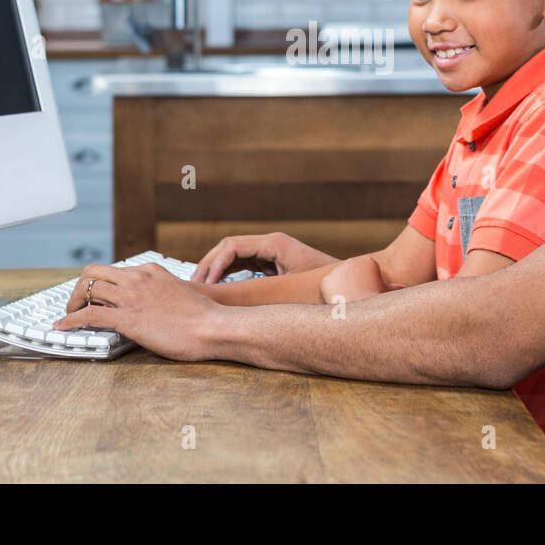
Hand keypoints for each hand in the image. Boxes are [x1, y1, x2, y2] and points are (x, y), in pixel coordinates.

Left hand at [53, 263, 222, 361]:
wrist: (214, 326)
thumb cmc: (204, 317)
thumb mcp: (181, 293)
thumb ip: (163, 292)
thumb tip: (153, 304)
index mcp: (151, 271)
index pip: (115, 271)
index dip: (100, 285)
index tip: (95, 296)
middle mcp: (138, 278)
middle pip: (94, 272)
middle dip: (80, 287)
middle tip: (76, 303)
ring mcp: (131, 296)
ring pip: (87, 288)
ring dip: (72, 303)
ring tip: (68, 316)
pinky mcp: (127, 318)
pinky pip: (89, 315)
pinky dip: (70, 320)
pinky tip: (63, 327)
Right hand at [192, 231, 338, 283]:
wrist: (351, 287)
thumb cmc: (326, 289)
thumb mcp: (288, 293)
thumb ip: (256, 294)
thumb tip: (226, 300)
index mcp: (274, 244)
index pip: (232, 246)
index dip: (213, 264)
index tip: (203, 285)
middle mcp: (271, 244)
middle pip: (229, 248)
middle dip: (209, 266)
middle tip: (193, 288)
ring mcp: (272, 253)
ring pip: (234, 256)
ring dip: (216, 271)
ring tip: (200, 290)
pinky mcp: (273, 263)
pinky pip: (244, 265)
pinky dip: (228, 275)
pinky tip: (218, 291)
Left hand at [319, 255, 403, 304]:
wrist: (362, 316)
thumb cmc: (378, 305)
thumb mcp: (387, 296)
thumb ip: (394, 289)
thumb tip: (403, 287)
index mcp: (368, 262)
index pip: (363, 272)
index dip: (366, 285)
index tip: (367, 293)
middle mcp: (351, 262)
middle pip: (350, 275)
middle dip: (353, 285)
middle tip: (357, 298)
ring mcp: (338, 270)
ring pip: (339, 281)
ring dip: (342, 289)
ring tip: (349, 301)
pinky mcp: (327, 281)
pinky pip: (328, 287)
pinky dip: (331, 295)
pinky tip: (339, 301)